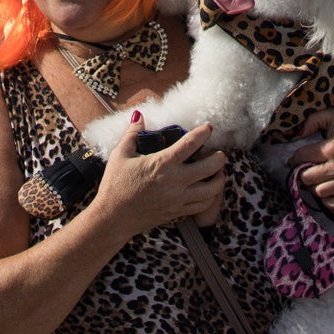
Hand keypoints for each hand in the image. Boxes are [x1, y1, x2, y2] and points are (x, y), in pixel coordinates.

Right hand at [91, 117, 226, 234]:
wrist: (113, 218)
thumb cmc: (115, 186)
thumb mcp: (120, 155)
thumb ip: (132, 134)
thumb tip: (138, 116)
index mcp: (162, 163)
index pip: (191, 144)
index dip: (203, 133)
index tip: (208, 128)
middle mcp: (175, 181)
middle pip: (211, 166)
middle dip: (220, 157)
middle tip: (219, 152)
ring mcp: (179, 198)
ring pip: (213, 189)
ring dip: (220, 178)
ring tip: (219, 171)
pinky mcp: (178, 212)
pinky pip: (204, 205)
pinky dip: (211, 196)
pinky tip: (209, 189)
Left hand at [291, 108, 333, 211]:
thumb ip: (314, 120)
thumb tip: (297, 134)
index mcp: (332, 147)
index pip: (302, 157)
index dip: (293, 160)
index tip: (291, 162)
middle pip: (308, 178)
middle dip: (302, 174)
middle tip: (303, 171)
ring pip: (320, 192)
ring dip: (314, 187)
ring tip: (315, 181)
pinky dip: (329, 202)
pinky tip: (326, 193)